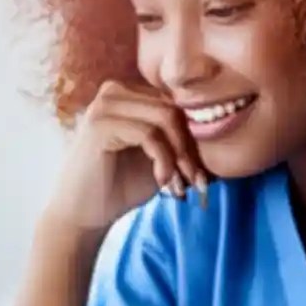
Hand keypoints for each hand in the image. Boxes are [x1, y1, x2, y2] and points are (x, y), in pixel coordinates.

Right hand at [44, 80, 209, 233]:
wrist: (82, 215)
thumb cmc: (119, 187)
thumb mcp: (160, 160)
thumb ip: (181, 141)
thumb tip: (222, 135)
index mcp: (128, 94)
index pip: (176, 104)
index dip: (192, 138)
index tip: (199, 176)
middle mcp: (114, 91)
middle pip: (174, 108)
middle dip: (189, 148)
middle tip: (194, 182)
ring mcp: (104, 104)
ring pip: (166, 118)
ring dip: (180, 155)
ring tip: (179, 184)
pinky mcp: (99, 124)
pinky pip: (149, 135)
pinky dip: (164, 160)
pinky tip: (162, 183)